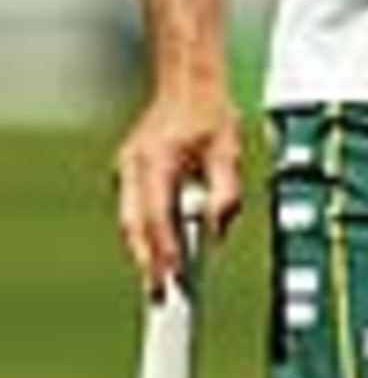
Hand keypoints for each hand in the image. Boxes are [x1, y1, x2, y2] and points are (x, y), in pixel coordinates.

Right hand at [114, 82, 242, 292]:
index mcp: (159, 160)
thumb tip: (217, 232)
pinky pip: (134, 208)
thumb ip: (226, 194)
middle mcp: (136, 165)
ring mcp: (128, 167)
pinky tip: (158, 250)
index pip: (157, 217)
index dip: (164, 252)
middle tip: (160, 295)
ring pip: (130, 220)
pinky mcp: (130, 169)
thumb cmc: (210, 113)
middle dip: (148, 261)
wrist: (189, 81)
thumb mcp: (229, 151)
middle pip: (135, 226)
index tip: (171, 279)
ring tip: (160, 283)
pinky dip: (145, 231)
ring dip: (144, 250)